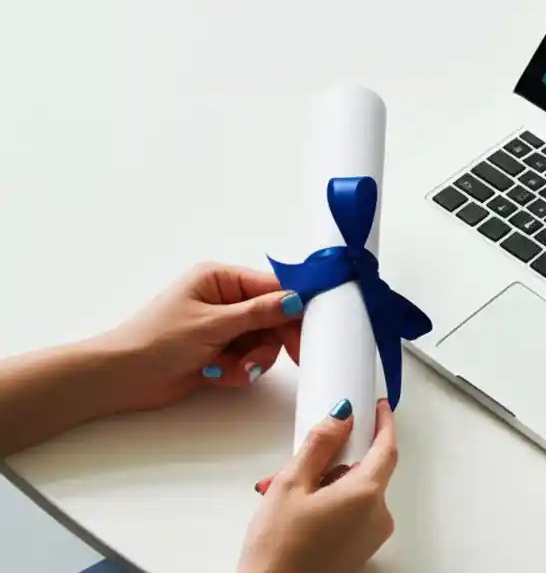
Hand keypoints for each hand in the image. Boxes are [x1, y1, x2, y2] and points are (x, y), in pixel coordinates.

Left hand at [100, 262, 303, 410]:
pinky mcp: (219, 351)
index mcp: (220, 279)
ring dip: (251, 360)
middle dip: (268, 342)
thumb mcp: (212, 324)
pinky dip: (236, 370)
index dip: (295, 306)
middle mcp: (225, 299)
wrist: (120, 378)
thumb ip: (258, 313)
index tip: (312, 328)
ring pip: (263, 342)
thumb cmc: (157, 340)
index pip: (273, 286)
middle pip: (272, 318)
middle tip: (278, 360)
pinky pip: (247, 359)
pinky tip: (215, 374)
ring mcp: (223, 327)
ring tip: (230, 371)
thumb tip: (297, 300)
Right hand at [240, 398, 397, 572]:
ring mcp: (371, 535)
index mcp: (366, 495)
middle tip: (306, 459)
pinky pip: (354, 511)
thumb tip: (341, 417)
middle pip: (367, 469)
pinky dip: (333, 501)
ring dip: (329, 482)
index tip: (378, 408)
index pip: (386, 448)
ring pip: (357, 491)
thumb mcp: (291, 484)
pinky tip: (302, 509)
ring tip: (292, 492)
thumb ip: (320, 444)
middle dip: (338, 459)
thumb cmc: (278, 549)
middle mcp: (377, 516)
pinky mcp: (361, 548)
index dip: (383, 423)